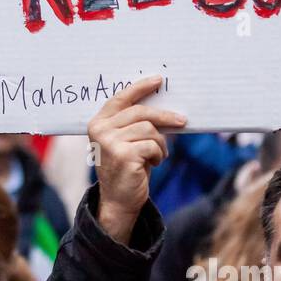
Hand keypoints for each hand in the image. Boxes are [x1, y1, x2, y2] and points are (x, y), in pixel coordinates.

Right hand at [86, 75, 185, 244]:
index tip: (158, 80)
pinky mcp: (123, 155)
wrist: (118, 200)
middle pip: (140, 112)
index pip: (121, 98)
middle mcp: (100, 130)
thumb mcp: (125, 141)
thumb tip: (162, 105)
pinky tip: (153, 164)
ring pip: (149, 130)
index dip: (140, 88)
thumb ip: (134, 123)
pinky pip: (153, 145)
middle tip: (182, 121)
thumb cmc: (126, 168)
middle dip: (164, 117)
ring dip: (160, 144)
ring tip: (157, 155)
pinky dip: (159, 155)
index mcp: (98, 123)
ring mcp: (110, 143)